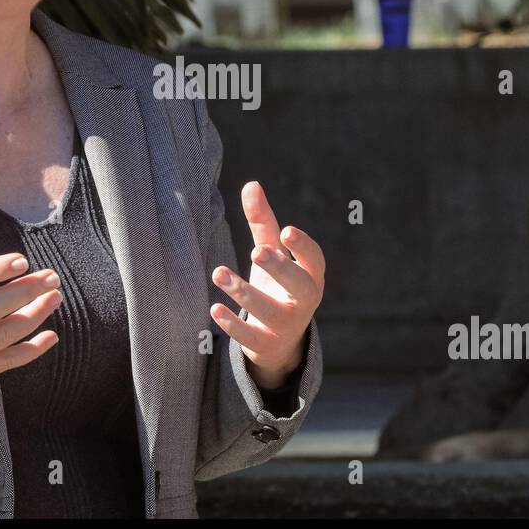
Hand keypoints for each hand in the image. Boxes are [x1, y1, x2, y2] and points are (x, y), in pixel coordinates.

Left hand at [209, 181, 324, 388]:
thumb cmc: (277, 285)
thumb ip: (263, 222)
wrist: (279, 340)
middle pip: (299, 286)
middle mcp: (304, 302)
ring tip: (218, 272)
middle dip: (280, 268)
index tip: (286, 231)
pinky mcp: (265, 344)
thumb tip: (251, 184)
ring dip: (244, 292)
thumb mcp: (271, 254)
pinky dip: (232, 324)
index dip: (303, 247)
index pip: (314, 260)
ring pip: (270, 311)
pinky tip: (214, 308)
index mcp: (311, 276)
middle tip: (256, 251)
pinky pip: (251, 337)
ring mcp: (286, 326)